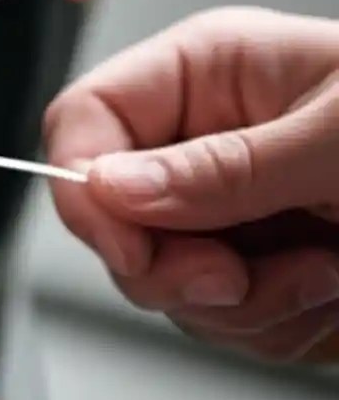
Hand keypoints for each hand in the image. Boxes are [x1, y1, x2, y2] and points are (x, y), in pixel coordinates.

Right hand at [44, 7, 338, 361]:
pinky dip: (279, 326)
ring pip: (165, 281)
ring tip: (324, 272)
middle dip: (180, 266)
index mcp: (210, 74)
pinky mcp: (260, 265)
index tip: (131, 247)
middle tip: (241, 275)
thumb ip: (224, 166)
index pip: (84, 121)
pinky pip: (222, 320)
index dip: (87, 189)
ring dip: (247, 304)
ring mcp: (231, 208)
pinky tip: (332, 289)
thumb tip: (114, 186)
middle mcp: (206, 139)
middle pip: (115, 219)